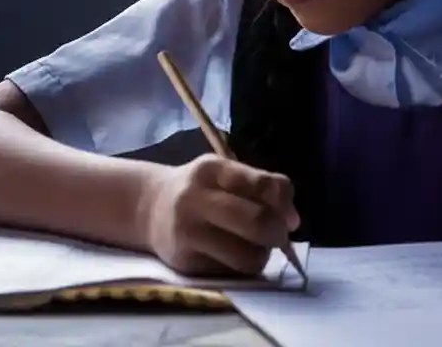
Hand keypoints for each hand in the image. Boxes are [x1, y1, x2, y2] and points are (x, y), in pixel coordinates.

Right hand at [140, 154, 300, 275]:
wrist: (148, 208)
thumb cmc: (199, 190)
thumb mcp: (225, 174)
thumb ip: (261, 188)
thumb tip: (292, 221)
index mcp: (212, 169)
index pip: (264, 184)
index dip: (285, 205)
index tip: (289, 218)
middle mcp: (195, 199)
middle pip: (258, 222)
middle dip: (278, 234)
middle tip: (278, 237)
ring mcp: (188, 233)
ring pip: (248, 256)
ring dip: (262, 256)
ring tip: (253, 247)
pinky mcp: (185, 262)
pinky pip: (231, 272)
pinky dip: (240, 266)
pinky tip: (230, 255)